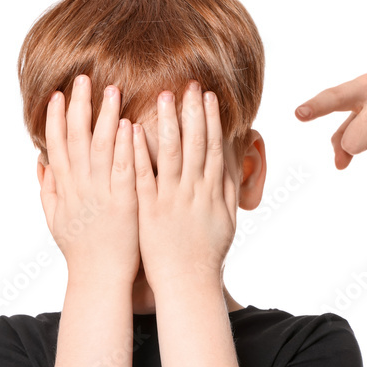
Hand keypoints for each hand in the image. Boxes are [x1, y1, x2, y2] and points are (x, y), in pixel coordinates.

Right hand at [40, 76, 138, 282]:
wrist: (99, 278)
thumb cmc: (81, 250)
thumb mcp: (55, 219)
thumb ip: (48, 188)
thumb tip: (40, 163)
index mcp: (64, 188)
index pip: (56, 146)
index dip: (55, 118)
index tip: (57, 94)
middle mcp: (80, 187)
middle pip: (76, 138)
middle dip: (79, 107)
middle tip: (83, 79)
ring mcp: (101, 193)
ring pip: (100, 147)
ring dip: (104, 117)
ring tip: (111, 90)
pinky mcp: (124, 202)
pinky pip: (123, 168)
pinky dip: (124, 146)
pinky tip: (128, 124)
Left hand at [133, 82, 236, 288]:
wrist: (189, 283)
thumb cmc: (207, 253)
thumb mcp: (227, 218)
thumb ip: (230, 186)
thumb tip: (235, 157)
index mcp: (213, 192)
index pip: (213, 148)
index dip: (211, 120)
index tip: (207, 95)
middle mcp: (194, 192)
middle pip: (195, 144)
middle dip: (191, 112)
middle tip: (187, 83)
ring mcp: (172, 200)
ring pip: (171, 155)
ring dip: (168, 123)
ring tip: (163, 95)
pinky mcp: (150, 211)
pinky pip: (143, 177)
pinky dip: (138, 153)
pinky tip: (131, 130)